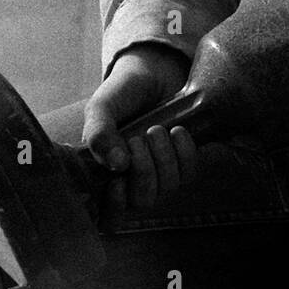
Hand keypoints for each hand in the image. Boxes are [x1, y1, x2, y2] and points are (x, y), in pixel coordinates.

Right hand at [82, 43, 194, 217]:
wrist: (150, 73)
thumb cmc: (120, 93)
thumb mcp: (101, 108)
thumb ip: (99, 134)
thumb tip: (117, 165)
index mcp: (105, 173)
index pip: (109, 216)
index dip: (115, 209)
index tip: (118, 182)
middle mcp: (132, 179)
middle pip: (142, 201)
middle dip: (144, 171)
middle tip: (139, 138)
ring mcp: (159, 172)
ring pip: (167, 188)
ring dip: (164, 158)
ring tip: (156, 129)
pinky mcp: (182, 162)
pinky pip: (189, 173)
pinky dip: (185, 153)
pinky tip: (177, 132)